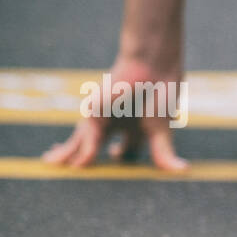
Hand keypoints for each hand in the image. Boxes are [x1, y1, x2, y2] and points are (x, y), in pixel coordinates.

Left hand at [42, 58, 188, 170]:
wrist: (152, 65)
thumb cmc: (161, 92)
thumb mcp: (161, 129)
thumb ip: (163, 152)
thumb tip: (183, 171)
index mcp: (135, 125)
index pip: (126, 149)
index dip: (121, 157)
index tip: (115, 162)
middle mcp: (116, 121)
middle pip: (96, 143)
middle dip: (84, 155)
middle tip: (73, 167)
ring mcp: (103, 116)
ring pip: (84, 139)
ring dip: (70, 154)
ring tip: (52, 162)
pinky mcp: (94, 111)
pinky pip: (87, 137)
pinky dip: (83, 152)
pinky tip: (79, 164)